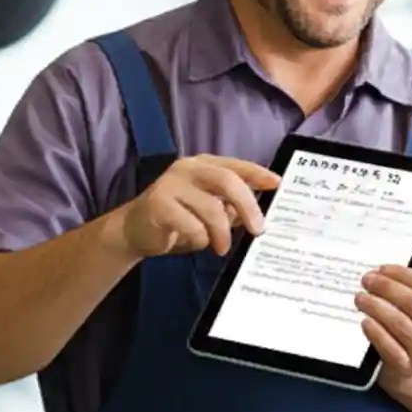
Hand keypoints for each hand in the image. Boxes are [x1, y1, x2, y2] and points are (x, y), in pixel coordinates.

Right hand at [117, 155, 279, 257]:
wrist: (134, 230)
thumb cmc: (177, 219)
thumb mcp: (207, 210)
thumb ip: (230, 207)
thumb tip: (260, 214)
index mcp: (203, 165)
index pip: (236, 166)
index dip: (258, 174)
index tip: (277, 184)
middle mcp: (187, 169)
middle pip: (227, 181)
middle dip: (247, 206)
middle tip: (258, 228)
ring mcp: (171, 184)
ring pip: (212, 208)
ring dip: (222, 232)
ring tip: (221, 247)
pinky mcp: (158, 205)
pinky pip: (192, 226)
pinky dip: (200, 238)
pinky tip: (196, 242)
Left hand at [357, 248, 411, 379]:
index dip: (404, 274)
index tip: (382, 268)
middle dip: (387, 288)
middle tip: (367, 280)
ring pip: (401, 324)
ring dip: (377, 307)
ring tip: (360, 298)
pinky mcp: (406, 368)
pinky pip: (390, 349)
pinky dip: (376, 333)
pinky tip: (365, 322)